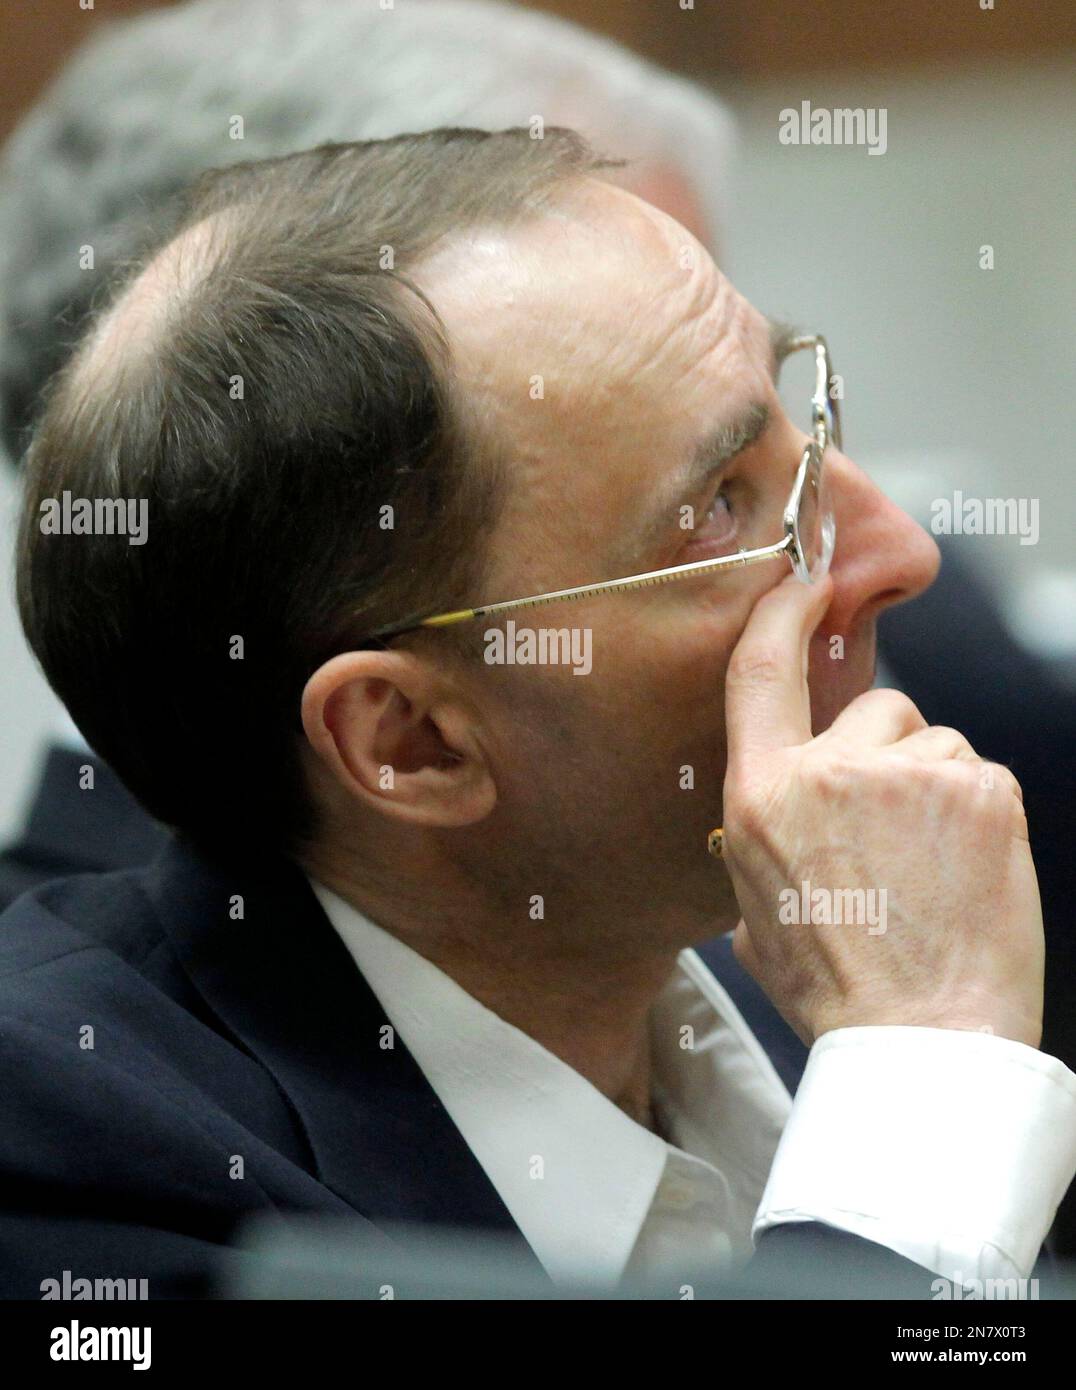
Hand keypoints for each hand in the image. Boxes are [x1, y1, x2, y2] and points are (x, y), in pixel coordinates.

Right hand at [721, 572, 1043, 1048]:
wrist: (922, 1041)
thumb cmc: (837, 991)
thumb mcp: (753, 913)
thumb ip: (761, 840)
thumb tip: (779, 817)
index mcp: (761, 798)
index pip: (760, 672)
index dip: (780, 613)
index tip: (801, 579)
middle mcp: (829, 771)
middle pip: (873, 710)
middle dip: (886, 754)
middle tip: (894, 837)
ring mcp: (911, 774)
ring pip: (933, 743)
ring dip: (934, 788)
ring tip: (931, 870)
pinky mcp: (981, 788)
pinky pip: (979, 773)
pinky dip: (977, 812)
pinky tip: (965, 872)